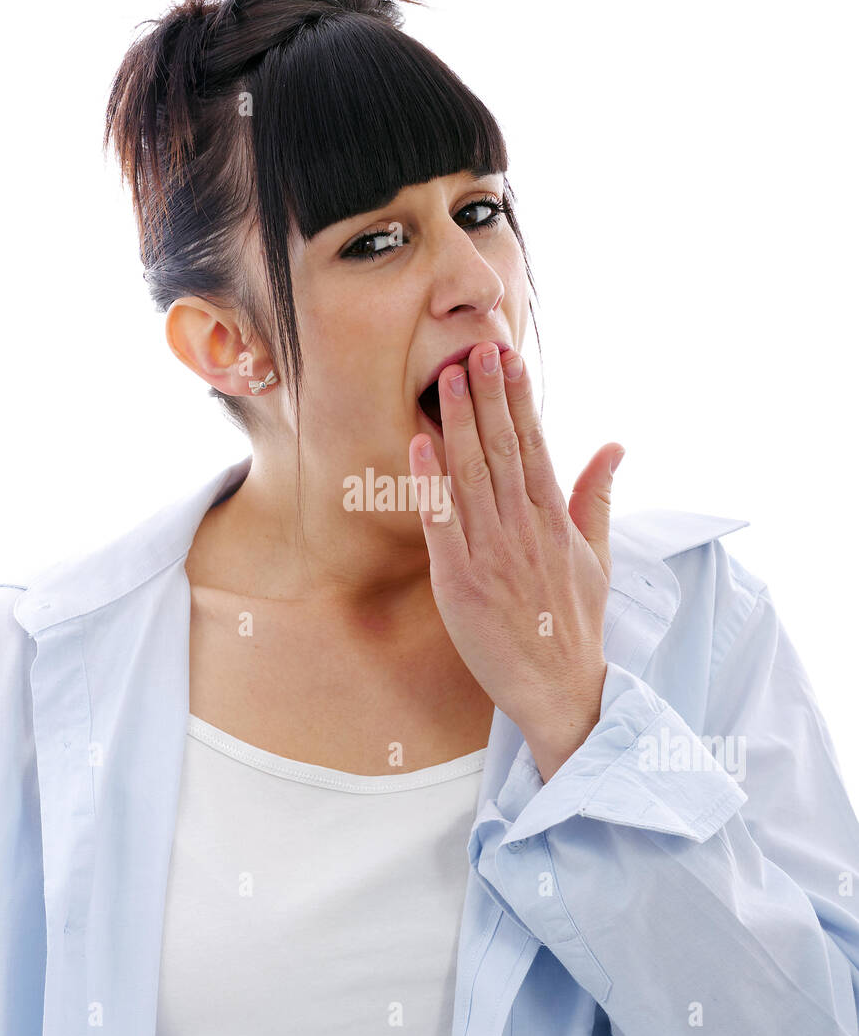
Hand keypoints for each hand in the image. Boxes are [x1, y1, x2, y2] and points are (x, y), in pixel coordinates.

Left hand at [408, 343, 623, 781]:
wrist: (558, 687)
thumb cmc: (573, 622)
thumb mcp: (597, 556)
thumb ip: (596, 496)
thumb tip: (614, 445)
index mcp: (554, 520)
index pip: (534, 444)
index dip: (519, 398)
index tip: (508, 357)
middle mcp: (524, 528)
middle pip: (502, 449)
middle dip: (489, 395)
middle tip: (475, 348)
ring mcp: (491, 553)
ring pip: (472, 475)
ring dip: (460, 423)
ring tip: (449, 378)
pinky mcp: (460, 580)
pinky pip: (442, 522)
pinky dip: (431, 483)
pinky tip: (421, 445)